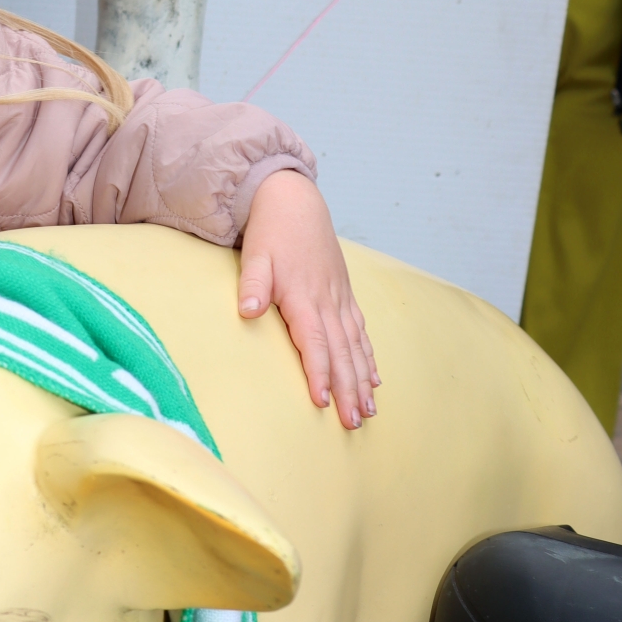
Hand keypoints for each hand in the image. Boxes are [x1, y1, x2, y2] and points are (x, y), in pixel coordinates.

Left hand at [238, 171, 378, 430]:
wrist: (294, 200)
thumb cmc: (270, 231)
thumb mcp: (254, 255)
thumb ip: (252, 284)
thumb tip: (247, 311)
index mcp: (304, 297)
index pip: (314, 343)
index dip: (319, 373)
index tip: (322, 401)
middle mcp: (328, 301)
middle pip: (341, 353)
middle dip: (348, 389)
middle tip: (354, 421)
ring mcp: (340, 298)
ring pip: (356, 346)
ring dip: (362, 379)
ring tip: (368, 410)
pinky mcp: (344, 295)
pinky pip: (360, 332)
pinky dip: (368, 357)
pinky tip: (374, 378)